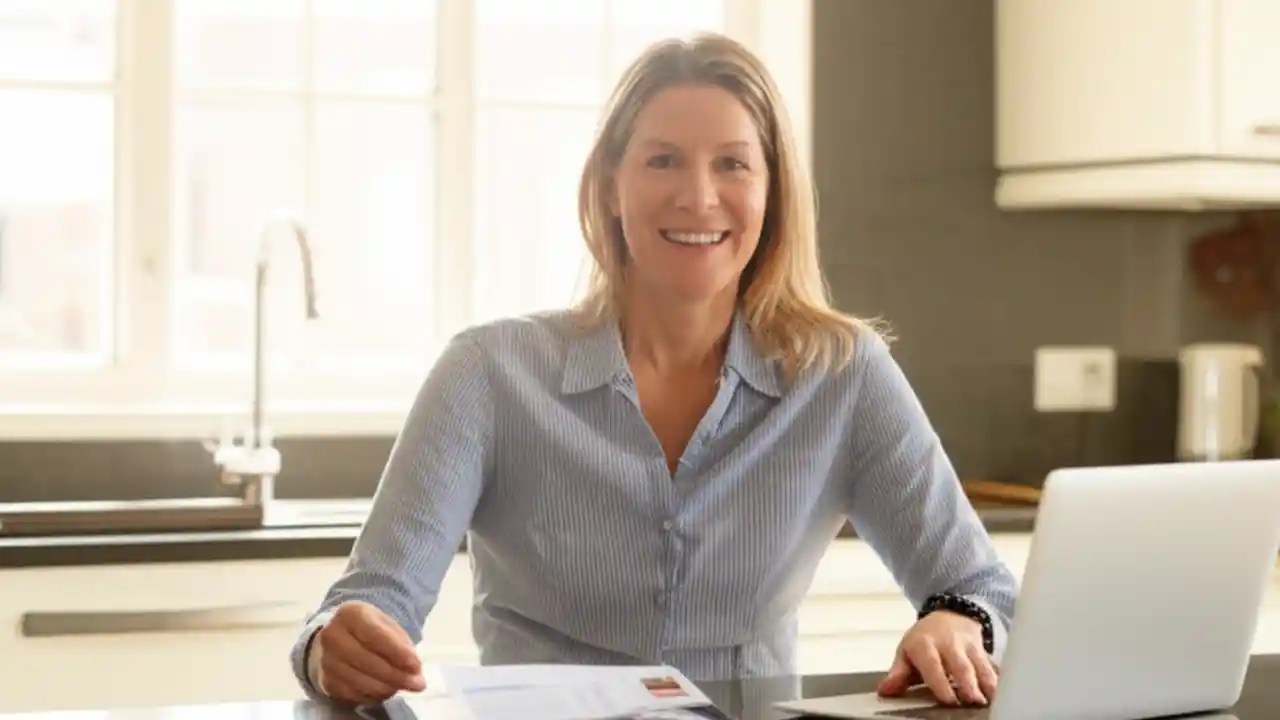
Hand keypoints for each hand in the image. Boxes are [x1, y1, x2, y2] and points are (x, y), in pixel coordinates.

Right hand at [312, 601, 426, 703]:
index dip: (397, 652)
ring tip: (403, 686)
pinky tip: (386, 690)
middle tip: (417, 683)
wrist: (340, 637)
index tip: (416, 665)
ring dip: (386, 687)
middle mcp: (333, 636)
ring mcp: (326, 660)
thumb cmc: (369, 629)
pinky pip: (352, 694)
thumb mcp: (387, 626)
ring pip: (359, 680)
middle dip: (395, 675)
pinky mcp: (327, 681)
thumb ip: (401, 644)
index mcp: (350, 614)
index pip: (375, 635)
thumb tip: (414, 670)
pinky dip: (373, 695)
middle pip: (366, 660)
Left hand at [876, 610, 996, 705]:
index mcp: (924, 644)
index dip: (941, 682)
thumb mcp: (906, 652)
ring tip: (988, 701)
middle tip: (972, 702)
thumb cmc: (925, 639)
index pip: (933, 665)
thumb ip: (898, 673)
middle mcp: (949, 644)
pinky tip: (999, 694)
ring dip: (985, 684)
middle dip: (968, 685)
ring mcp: (969, 647)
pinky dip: (996, 680)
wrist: (950, 614)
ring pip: (980, 666)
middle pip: (960, 666)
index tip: (948, 700)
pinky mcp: (984, 651)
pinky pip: (992, 665)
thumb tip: (885, 690)